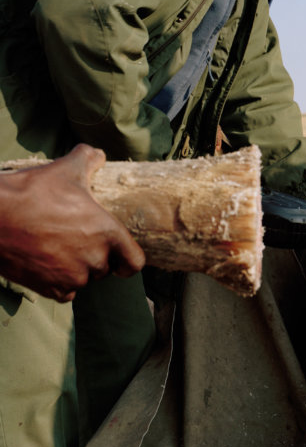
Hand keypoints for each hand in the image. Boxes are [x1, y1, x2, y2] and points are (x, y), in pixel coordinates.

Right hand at [0, 144, 144, 301]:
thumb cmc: (30, 193)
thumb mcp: (63, 170)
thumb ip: (87, 160)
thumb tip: (97, 154)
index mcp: (107, 233)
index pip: (135, 262)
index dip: (129, 260)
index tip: (120, 257)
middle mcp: (95, 260)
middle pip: (105, 268)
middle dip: (95, 257)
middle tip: (76, 241)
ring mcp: (73, 277)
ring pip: (84, 279)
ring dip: (76, 269)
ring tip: (58, 249)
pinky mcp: (51, 289)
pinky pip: (65, 292)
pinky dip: (59, 282)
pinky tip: (47, 264)